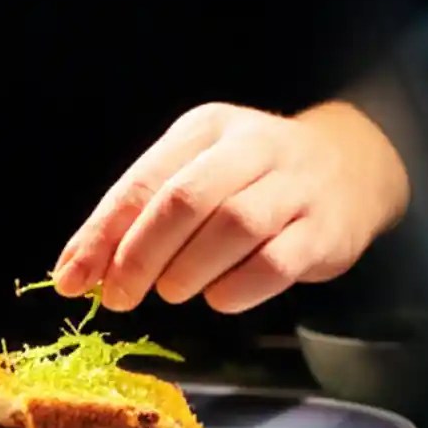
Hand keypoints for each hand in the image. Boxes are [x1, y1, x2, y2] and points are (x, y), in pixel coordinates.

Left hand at [53, 101, 408, 312]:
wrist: (353, 168)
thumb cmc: (257, 178)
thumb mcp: (199, 173)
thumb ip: (142, 215)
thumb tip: (79, 271)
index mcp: (207, 129)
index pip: (144, 182)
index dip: (102, 235)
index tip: (73, 280)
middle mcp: (253, 149)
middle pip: (186, 200)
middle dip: (141, 255)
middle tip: (120, 296)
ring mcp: (294, 188)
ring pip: (233, 227)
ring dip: (189, 270)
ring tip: (173, 291)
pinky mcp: (324, 230)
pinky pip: (276, 263)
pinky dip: (238, 288)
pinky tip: (221, 298)